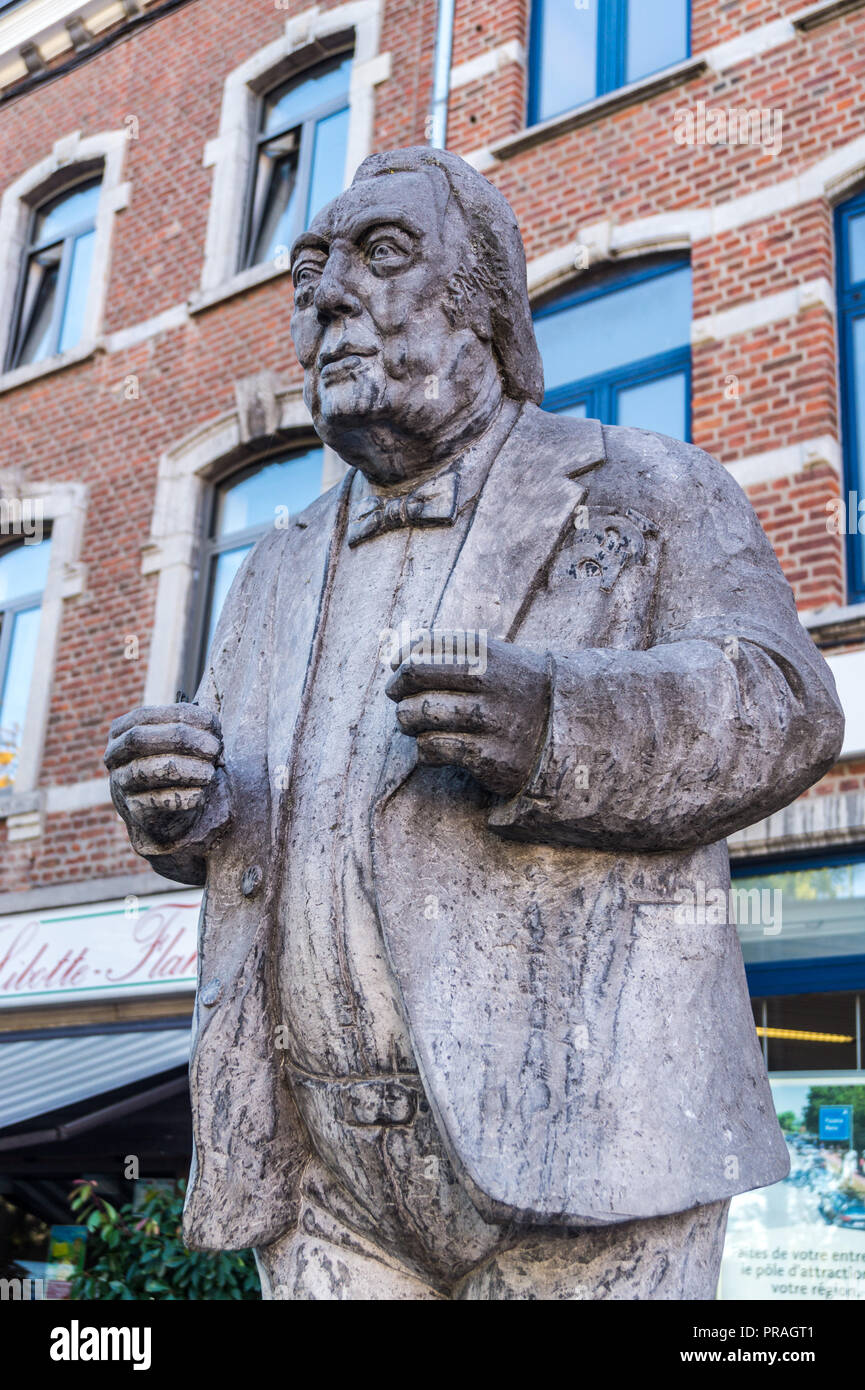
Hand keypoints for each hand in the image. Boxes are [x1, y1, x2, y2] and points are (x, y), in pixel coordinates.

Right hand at [104, 704, 227, 848]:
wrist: (168, 813)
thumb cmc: (179, 764)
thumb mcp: (187, 736)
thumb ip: (198, 716)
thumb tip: (212, 690)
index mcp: (122, 730)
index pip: (145, 715)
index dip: (182, 717)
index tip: (215, 727)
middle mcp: (114, 755)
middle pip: (140, 738)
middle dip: (184, 740)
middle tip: (215, 749)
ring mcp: (120, 783)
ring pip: (147, 770)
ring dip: (187, 769)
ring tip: (210, 773)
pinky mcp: (134, 809)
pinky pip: (157, 800)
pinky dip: (184, 795)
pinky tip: (201, 792)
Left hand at [385, 633, 549, 796]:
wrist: (563, 727)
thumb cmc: (513, 688)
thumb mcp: (493, 657)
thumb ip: (450, 651)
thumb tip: (396, 656)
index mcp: (485, 653)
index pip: (422, 648)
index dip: (400, 659)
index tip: (397, 669)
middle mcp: (488, 683)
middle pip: (413, 676)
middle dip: (397, 689)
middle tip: (398, 698)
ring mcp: (490, 721)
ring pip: (418, 714)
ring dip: (406, 721)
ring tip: (414, 724)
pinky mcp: (488, 757)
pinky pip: (432, 749)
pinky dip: (424, 749)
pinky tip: (432, 746)